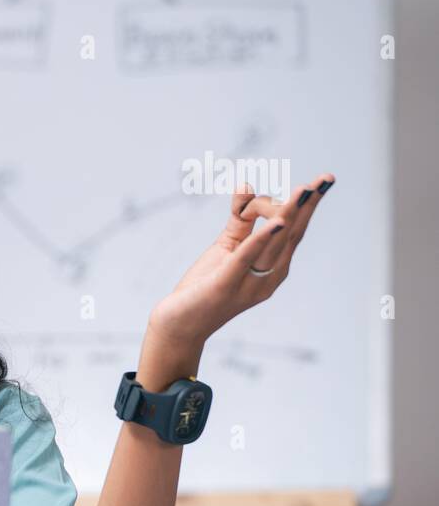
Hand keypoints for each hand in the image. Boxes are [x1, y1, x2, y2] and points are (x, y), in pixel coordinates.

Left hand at [148, 173, 335, 346]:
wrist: (180, 326)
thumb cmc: (205, 286)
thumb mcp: (226, 247)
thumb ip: (240, 218)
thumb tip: (246, 184)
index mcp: (273, 269)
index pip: (294, 233)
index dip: (308, 207)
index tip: (321, 182)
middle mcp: (268, 278)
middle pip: (291, 235)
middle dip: (308, 206)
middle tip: (324, 179)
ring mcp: (250, 284)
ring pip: (274, 243)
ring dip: (290, 214)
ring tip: (304, 190)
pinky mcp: (225, 286)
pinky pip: (246, 257)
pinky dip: (262, 238)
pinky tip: (276, 221)